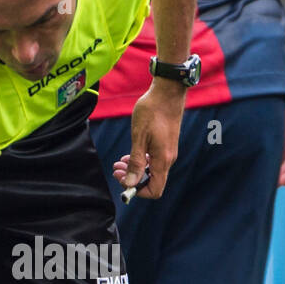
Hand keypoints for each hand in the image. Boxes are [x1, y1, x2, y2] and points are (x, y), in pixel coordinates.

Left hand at [117, 83, 183, 198]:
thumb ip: (135, 162)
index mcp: (162, 160)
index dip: (138, 191)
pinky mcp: (166, 146)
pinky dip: (141, 161)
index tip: (123, 180)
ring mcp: (168, 152)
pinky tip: (130, 154)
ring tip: (119, 161)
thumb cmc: (152, 112)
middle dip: (132, 179)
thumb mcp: (139, 137)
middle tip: (116, 169)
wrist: (167, 92)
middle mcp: (168, 159)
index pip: (154, 190)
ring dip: (135, 169)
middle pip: (152, 182)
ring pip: (152, 171)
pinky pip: (154, 161)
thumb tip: (129, 183)